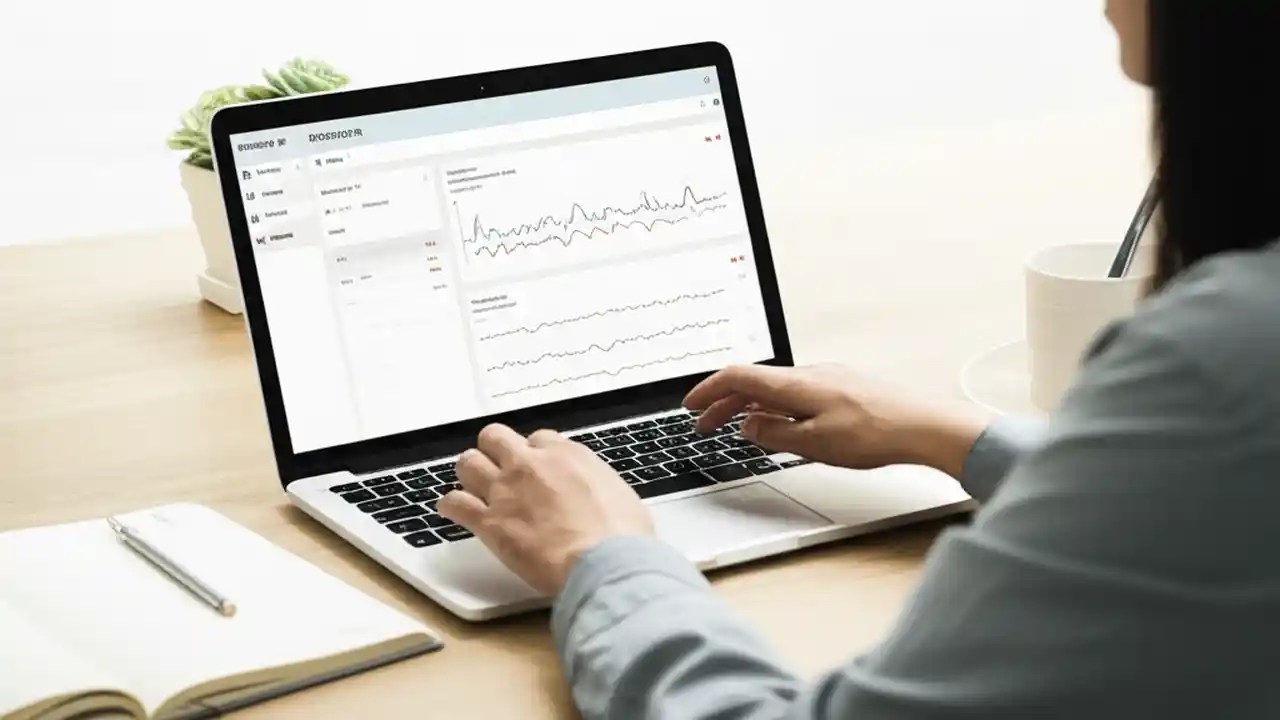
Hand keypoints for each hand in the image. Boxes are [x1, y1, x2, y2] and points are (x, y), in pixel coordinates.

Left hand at [437, 424, 653, 594]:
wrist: (603, 562)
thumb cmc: (621, 536)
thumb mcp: (621, 496)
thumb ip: (599, 487)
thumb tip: (600, 496)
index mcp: (567, 455)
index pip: (538, 438)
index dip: (535, 453)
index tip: (537, 467)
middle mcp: (531, 465)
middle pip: (495, 438)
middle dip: (495, 451)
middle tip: (499, 467)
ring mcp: (506, 491)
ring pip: (468, 463)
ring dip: (470, 473)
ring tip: (473, 486)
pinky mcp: (489, 522)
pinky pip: (454, 503)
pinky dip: (450, 507)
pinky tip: (453, 511)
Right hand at [683, 363, 988, 476]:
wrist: (926, 425)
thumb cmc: (877, 433)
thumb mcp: (815, 444)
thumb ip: (775, 434)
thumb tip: (748, 425)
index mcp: (796, 384)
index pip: (738, 377)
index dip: (708, 391)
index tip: (690, 405)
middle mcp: (809, 374)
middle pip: (754, 381)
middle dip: (723, 402)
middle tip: (704, 424)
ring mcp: (827, 378)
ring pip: (775, 386)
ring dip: (749, 404)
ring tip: (737, 426)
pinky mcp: (843, 387)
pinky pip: (796, 391)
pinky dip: (775, 405)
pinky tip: (781, 422)